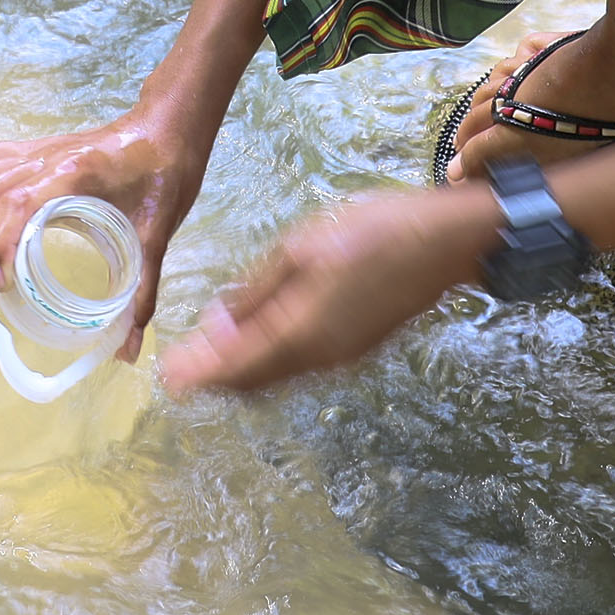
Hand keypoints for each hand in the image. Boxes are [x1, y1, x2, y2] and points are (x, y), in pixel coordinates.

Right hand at [0, 112, 211, 363]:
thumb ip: (141, 292)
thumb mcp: (157, 234)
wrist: (167, 127)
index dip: (0, 243)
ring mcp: (33, 151)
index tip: (1, 285)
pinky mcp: (29, 149)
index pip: (20, 202)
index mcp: (75, 173)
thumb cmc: (165, 175)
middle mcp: (45, 157)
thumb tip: (126, 352)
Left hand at [158, 183, 496, 397]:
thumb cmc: (375, 231)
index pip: (235, 369)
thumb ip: (257, 290)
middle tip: (179, 367)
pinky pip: (299, 368)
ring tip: (207, 355)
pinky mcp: (357, 348)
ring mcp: (342, 358)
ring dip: (240, 373)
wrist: (448, 242)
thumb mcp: (303, 246)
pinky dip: (268, 363)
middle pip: (254, 383)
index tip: (165, 377)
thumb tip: (216, 322)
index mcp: (301, 332)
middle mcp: (320, 359)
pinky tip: (255, 342)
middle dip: (213, 378)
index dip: (197, 375)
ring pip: (277, 379)